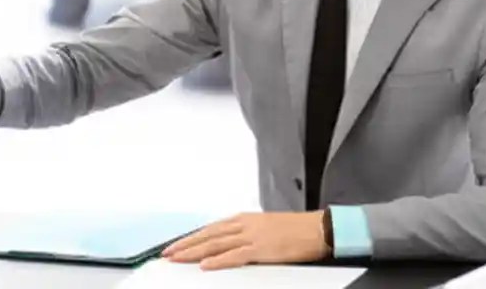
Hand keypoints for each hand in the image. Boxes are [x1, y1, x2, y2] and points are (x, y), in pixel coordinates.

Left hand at [161, 211, 327, 269]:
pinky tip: (205, 265)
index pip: (210, 229)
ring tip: (177, 258)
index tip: (177, 244)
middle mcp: (244, 225)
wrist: (318, 228)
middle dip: (185, 244)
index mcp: (243, 219)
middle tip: (168, 252)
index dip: (192, 237)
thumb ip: (246, 233)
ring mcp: (251, 236)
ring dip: (194, 252)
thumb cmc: (295, 229)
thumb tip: (230, 242)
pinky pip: (235, 256)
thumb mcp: (264, 227)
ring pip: (215, 244)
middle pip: (207, 235)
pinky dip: (218, 260)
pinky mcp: (261, 249)